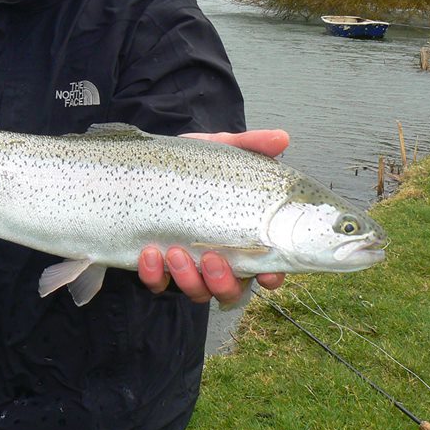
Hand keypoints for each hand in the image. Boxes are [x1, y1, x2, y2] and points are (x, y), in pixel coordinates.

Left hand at [137, 129, 289, 305]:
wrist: (150, 161)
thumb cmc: (195, 162)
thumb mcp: (221, 149)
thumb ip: (251, 145)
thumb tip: (281, 138)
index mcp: (243, 237)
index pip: (267, 269)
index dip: (271, 277)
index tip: (267, 274)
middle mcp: (219, 259)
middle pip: (231, 290)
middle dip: (223, 282)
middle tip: (210, 257)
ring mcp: (188, 265)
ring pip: (197, 291)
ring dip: (189, 279)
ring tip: (175, 251)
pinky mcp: (157, 265)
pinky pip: (157, 283)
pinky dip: (154, 275)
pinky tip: (148, 253)